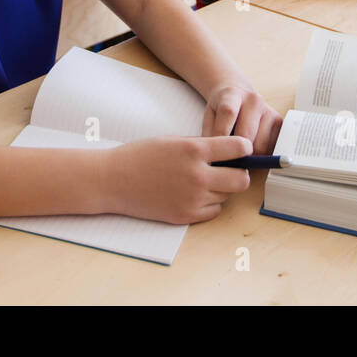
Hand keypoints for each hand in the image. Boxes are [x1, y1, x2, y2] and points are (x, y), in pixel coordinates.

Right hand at [103, 135, 252, 224]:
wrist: (112, 180)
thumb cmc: (140, 156)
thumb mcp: (172, 140)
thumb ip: (201, 146)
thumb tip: (229, 151)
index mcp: (193, 150)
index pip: (238, 148)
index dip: (243, 148)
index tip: (241, 149)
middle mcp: (197, 175)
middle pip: (242, 180)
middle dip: (239, 173)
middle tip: (229, 170)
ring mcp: (192, 198)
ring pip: (227, 196)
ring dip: (221, 188)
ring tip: (202, 180)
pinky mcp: (185, 216)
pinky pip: (214, 211)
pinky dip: (210, 203)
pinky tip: (195, 194)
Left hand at [203, 83, 282, 154]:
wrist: (237, 94)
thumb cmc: (221, 109)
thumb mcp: (209, 117)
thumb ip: (210, 134)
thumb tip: (215, 160)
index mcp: (232, 94)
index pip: (228, 113)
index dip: (222, 135)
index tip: (217, 151)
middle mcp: (253, 100)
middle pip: (246, 134)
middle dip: (236, 152)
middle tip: (228, 158)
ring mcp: (268, 111)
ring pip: (260, 145)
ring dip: (249, 156)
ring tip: (239, 153)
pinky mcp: (279, 123)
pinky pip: (272, 148)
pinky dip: (261, 155)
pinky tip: (251, 150)